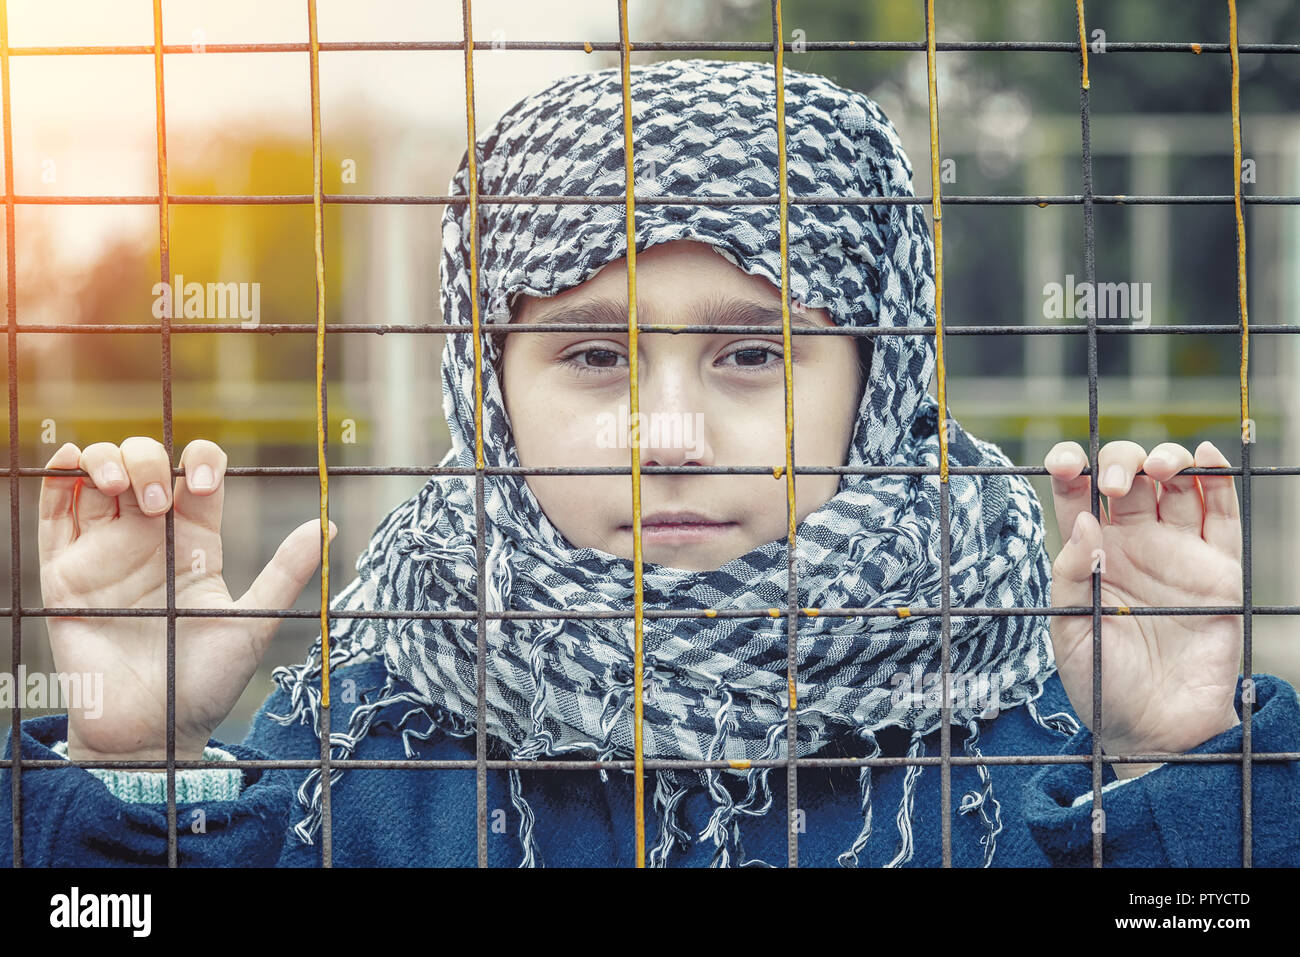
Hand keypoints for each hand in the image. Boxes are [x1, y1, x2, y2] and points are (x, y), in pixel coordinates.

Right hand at [39, 438, 334, 766]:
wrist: (151, 732)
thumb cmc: (205, 682)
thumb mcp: (253, 623)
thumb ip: (286, 573)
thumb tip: (328, 525)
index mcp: (197, 542)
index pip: (196, 477)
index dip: (200, 462)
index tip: (203, 485)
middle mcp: (150, 538)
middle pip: (144, 465)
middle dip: (147, 461)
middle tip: (156, 504)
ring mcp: (105, 553)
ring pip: (96, 479)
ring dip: (104, 462)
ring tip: (115, 487)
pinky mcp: (64, 574)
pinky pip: (52, 515)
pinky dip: (55, 479)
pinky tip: (68, 461)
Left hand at [1043, 439, 1242, 777]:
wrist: (1155, 728)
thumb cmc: (1102, 682)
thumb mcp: (1069, 630)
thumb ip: (1070, 576)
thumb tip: (1083, 521)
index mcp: (1089, 553)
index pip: (1077, 496)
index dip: (1070, 469)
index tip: (1064, 464)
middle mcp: (1133, 544)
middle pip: (1127, 477)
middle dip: (1120, 462)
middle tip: (1116, 483)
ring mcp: (1177, 552)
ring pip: (1174, 486)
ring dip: (1167, 461)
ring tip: (1159, 468)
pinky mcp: (1219, 569)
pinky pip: (1222, 515)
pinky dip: (1217, 480)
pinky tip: (1205, 458)